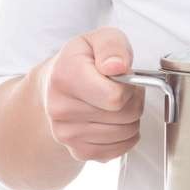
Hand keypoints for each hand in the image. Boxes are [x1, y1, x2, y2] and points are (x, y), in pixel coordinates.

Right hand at [40, 27, 145, 164]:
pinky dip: (124, 138)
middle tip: (124, 90)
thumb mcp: (98, 38)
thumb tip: (117, 66)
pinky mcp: (76, 151)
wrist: (55, 85)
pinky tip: (115, 121)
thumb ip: (111, 46)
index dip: (129, 87)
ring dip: (131, 119)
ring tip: (118, 103)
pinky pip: (116, 151)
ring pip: (123, 134)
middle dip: (133, 101)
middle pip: (124, 116)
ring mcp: (66, 133)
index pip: (115, 97)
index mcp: (66, 76)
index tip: (123, 78)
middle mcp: (60, 108)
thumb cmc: (82, 61)